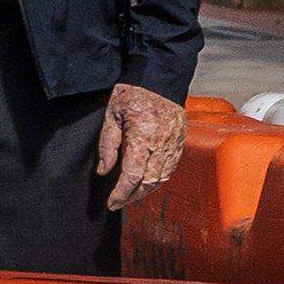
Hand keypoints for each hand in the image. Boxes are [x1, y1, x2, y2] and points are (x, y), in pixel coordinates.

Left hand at [96, 81, 185, 208]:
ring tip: (129, 196)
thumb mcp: (111, 115)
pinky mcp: (179, 143)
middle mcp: (162, 146)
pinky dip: (157, 180)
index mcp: (143, 138)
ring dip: (145, 191)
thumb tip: (104, 171)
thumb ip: (108, 144)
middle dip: (132, 197)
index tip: (111, 203)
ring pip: (162, 178)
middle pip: (149, 182)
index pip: (133, 176)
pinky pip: (170, 169)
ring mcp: (174, 145)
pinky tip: (146, 182)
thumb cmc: (131, 93)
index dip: (122, 193)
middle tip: (117, 203)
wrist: (159, 79)